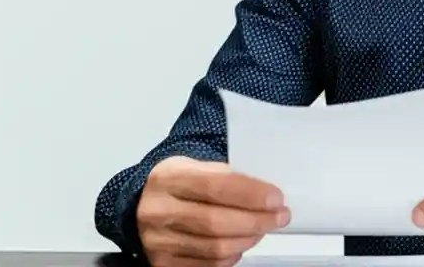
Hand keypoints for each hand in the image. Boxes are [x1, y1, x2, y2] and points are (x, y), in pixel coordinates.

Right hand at [136, 156, 289, 266]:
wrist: (143, 205)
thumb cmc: (179, 184)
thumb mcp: (196, 167)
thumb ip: (227, 177)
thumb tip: (267, 195)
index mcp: (169, 176)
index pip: (216, 185)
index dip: (251, 194)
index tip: (276, 198)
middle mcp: (159, 210)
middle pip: (217, 221)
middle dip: (256, 220)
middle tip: (280, 216)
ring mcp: (158, 240)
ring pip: (215, 247)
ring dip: (248, 239)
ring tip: (262, 229)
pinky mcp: (163, 263)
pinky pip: (208, 265)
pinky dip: (231, 257)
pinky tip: (240, 244)